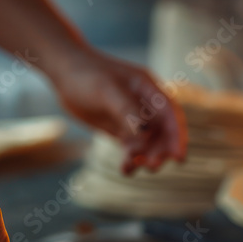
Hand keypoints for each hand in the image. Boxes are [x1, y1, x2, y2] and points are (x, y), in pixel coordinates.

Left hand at [53, 48, 186, 173]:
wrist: (63, 72)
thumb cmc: (85, 74)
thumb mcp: (106, 90)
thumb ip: (127, 110)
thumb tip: (146, 133)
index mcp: (148, 89)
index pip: (171, 115)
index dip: (177, 137)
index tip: (179, 157)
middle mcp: (146, 105)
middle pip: (163, 133)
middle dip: (161, 151)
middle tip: (152, 166)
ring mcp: (133, 117)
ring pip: (148, 143)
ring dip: (145, 157)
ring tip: (132, 166)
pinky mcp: (121, 128)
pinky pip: (132, 148)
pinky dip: (131, 159)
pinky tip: (125, 169)